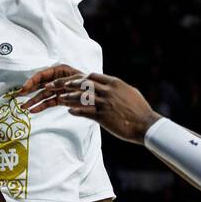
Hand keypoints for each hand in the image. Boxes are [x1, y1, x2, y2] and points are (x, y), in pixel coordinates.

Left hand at [24, 69, 160, 144]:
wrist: (146, 124)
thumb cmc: (139, 109)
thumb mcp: (129, 92)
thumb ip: (117, 87)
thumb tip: (109, 84)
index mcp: (114, 82)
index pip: (91, 76)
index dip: (78, 78)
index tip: (69, 80)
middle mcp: (108, 90)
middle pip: (82, 84)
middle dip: (66, 84)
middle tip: (54, 86)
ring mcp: (105, 103)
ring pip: (80, 97)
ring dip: (68, 97)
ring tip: (60, 98)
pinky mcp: (103, 116)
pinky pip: (85, 112)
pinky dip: (76, 111)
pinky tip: (69, 112)